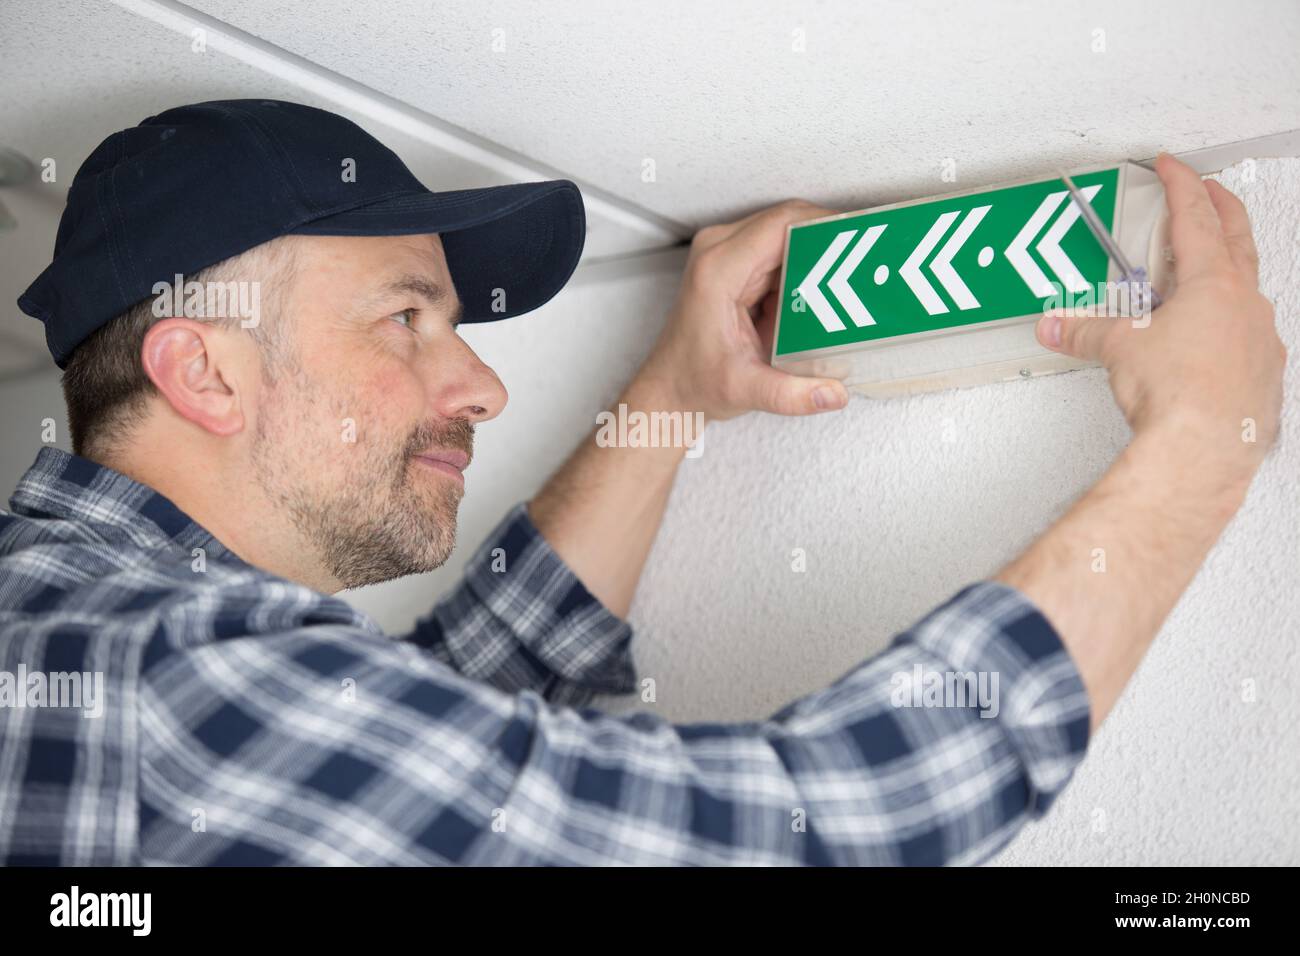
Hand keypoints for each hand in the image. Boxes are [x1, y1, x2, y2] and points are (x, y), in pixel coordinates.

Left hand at [636, 200, 850, 420]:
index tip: (860, 240)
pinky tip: (829, 289)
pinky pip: (781, 251)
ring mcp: (727, 255)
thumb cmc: (694, 381)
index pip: (781, 224)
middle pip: (788, 222)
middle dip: (830, 238)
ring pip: (787, 234)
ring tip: (856, 274)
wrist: (671, 389)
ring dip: (820, 252)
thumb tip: (833, 394)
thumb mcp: (744, 390)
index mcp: (718, 270)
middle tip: (868, 258)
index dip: (825, 226)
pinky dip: (807, 266)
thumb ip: (790, 394)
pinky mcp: (737, 266)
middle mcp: (719, 252)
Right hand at [1036, 153, 1284, 480]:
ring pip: (1248, 290)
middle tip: (1210, 192)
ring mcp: (1261, 340)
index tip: (1174, 167)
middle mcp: (1247, 305)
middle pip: (1238, 240)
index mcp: (1215, 284)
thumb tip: (1057, 326)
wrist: (1206, 449)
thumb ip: (1084, 332)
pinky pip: (1251, 337)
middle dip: (1221, 210)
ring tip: (1204, 274)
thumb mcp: (1117, 350)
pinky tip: (1213, 341)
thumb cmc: (1178, 394)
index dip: (1181, 186)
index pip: (1197, 218)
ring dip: (1228, 271)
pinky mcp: (1264, 376)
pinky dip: (1231, 327)